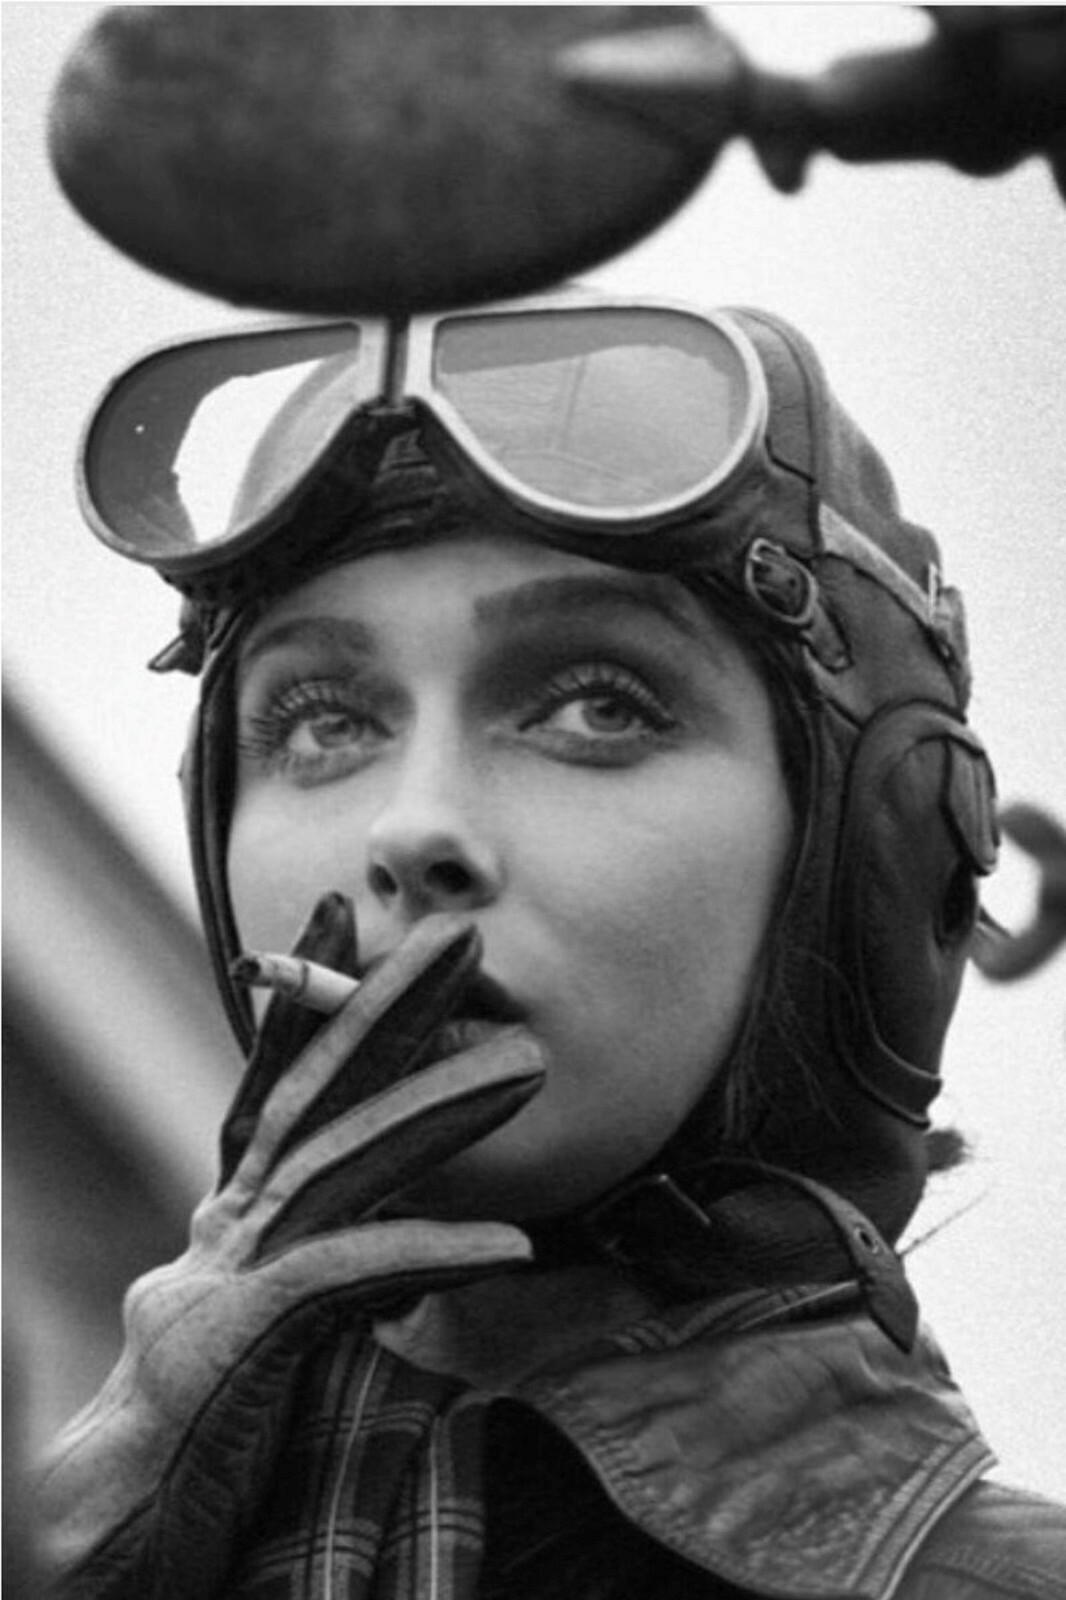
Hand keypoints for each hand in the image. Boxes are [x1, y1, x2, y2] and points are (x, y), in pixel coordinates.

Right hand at [39, 899, 544, 1598]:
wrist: (104, 1541)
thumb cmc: (194, 1444)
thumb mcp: (269, 1337)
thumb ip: (327, 1275)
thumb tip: (401, 1243)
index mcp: (230, 1223)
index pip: (275, 1088)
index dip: (311, 998)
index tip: (344, 915)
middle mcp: (223, 1230)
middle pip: (311, 1095)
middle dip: (385, 1005)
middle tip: (460, 935)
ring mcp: (225, 1277)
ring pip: (340, 1165)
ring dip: (439, 1107)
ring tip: (529, 1069)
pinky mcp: (239, 1338)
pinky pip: (348, 1276)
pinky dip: (431, 1251)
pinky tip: (513, 1243)